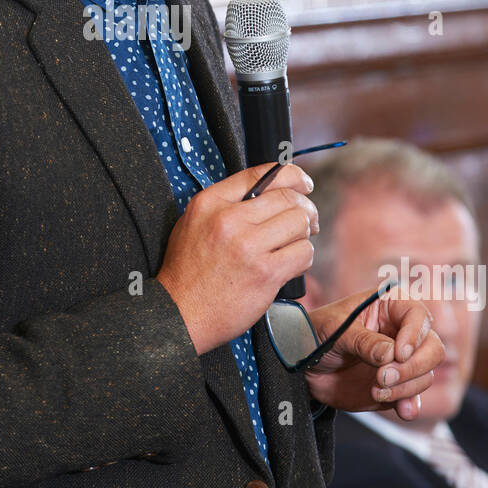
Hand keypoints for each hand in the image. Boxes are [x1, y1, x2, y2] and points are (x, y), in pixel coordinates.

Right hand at [157, 161, 317, 355]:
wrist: (180, 313)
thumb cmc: (187, 272)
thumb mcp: (193, 223)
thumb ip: (225, 203)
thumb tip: (268, 191)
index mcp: (210, 202)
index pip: (262, 174)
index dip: (292, 175)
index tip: (303, 183)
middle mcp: (229, 219)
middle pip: (287, 198)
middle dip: (305, 207)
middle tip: (307, 220)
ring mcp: (248, 246)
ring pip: (300, 223)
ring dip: (304, 234)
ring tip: (295, 244)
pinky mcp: (265, 272)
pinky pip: (303, 252)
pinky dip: (303, 257)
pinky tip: (291, 264)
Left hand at [303, 289, 444, 418]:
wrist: (301, 365)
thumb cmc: (316, 334)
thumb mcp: (335, 330)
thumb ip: (363, 341)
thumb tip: (390, 354)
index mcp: (389, 306)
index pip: (418, 315)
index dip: (414, 335)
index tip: (398, 354)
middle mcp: (401, 332)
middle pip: (432, 348)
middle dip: (412, 367)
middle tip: (383, 377)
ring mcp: (401, 361)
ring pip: (425, 374)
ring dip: (405, 387)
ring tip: (375, 390)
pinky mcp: (395, 386)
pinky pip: (413, 396)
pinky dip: (411, 404)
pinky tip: (402, 410)